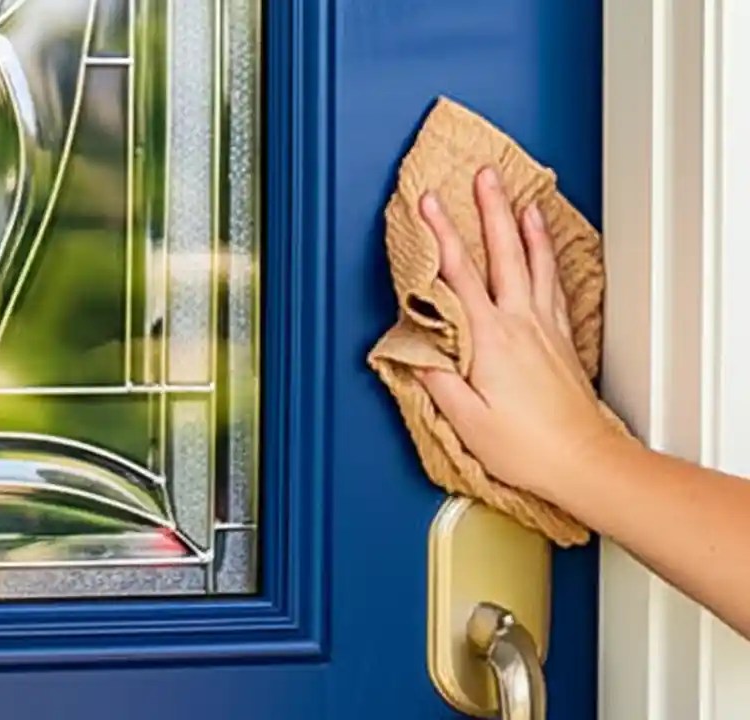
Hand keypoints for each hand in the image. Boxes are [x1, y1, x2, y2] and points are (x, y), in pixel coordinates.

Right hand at [415, 166, 618, 499]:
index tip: (428, 204)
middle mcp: (520, 325)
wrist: (582, 460)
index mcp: (489, 340)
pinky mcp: (562, 341)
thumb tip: (414, 351)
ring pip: (536, 264)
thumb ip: (437, 379)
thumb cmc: (526, 445)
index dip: (441, 235)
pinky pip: (555, 286)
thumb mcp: (466, 419)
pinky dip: (550, 260)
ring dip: (526, 228)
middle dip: (490, 210)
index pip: (458, 275)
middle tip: (484, 176)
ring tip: (520, 200)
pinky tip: (548, 251)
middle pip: (504, 254)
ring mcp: (545, 329)